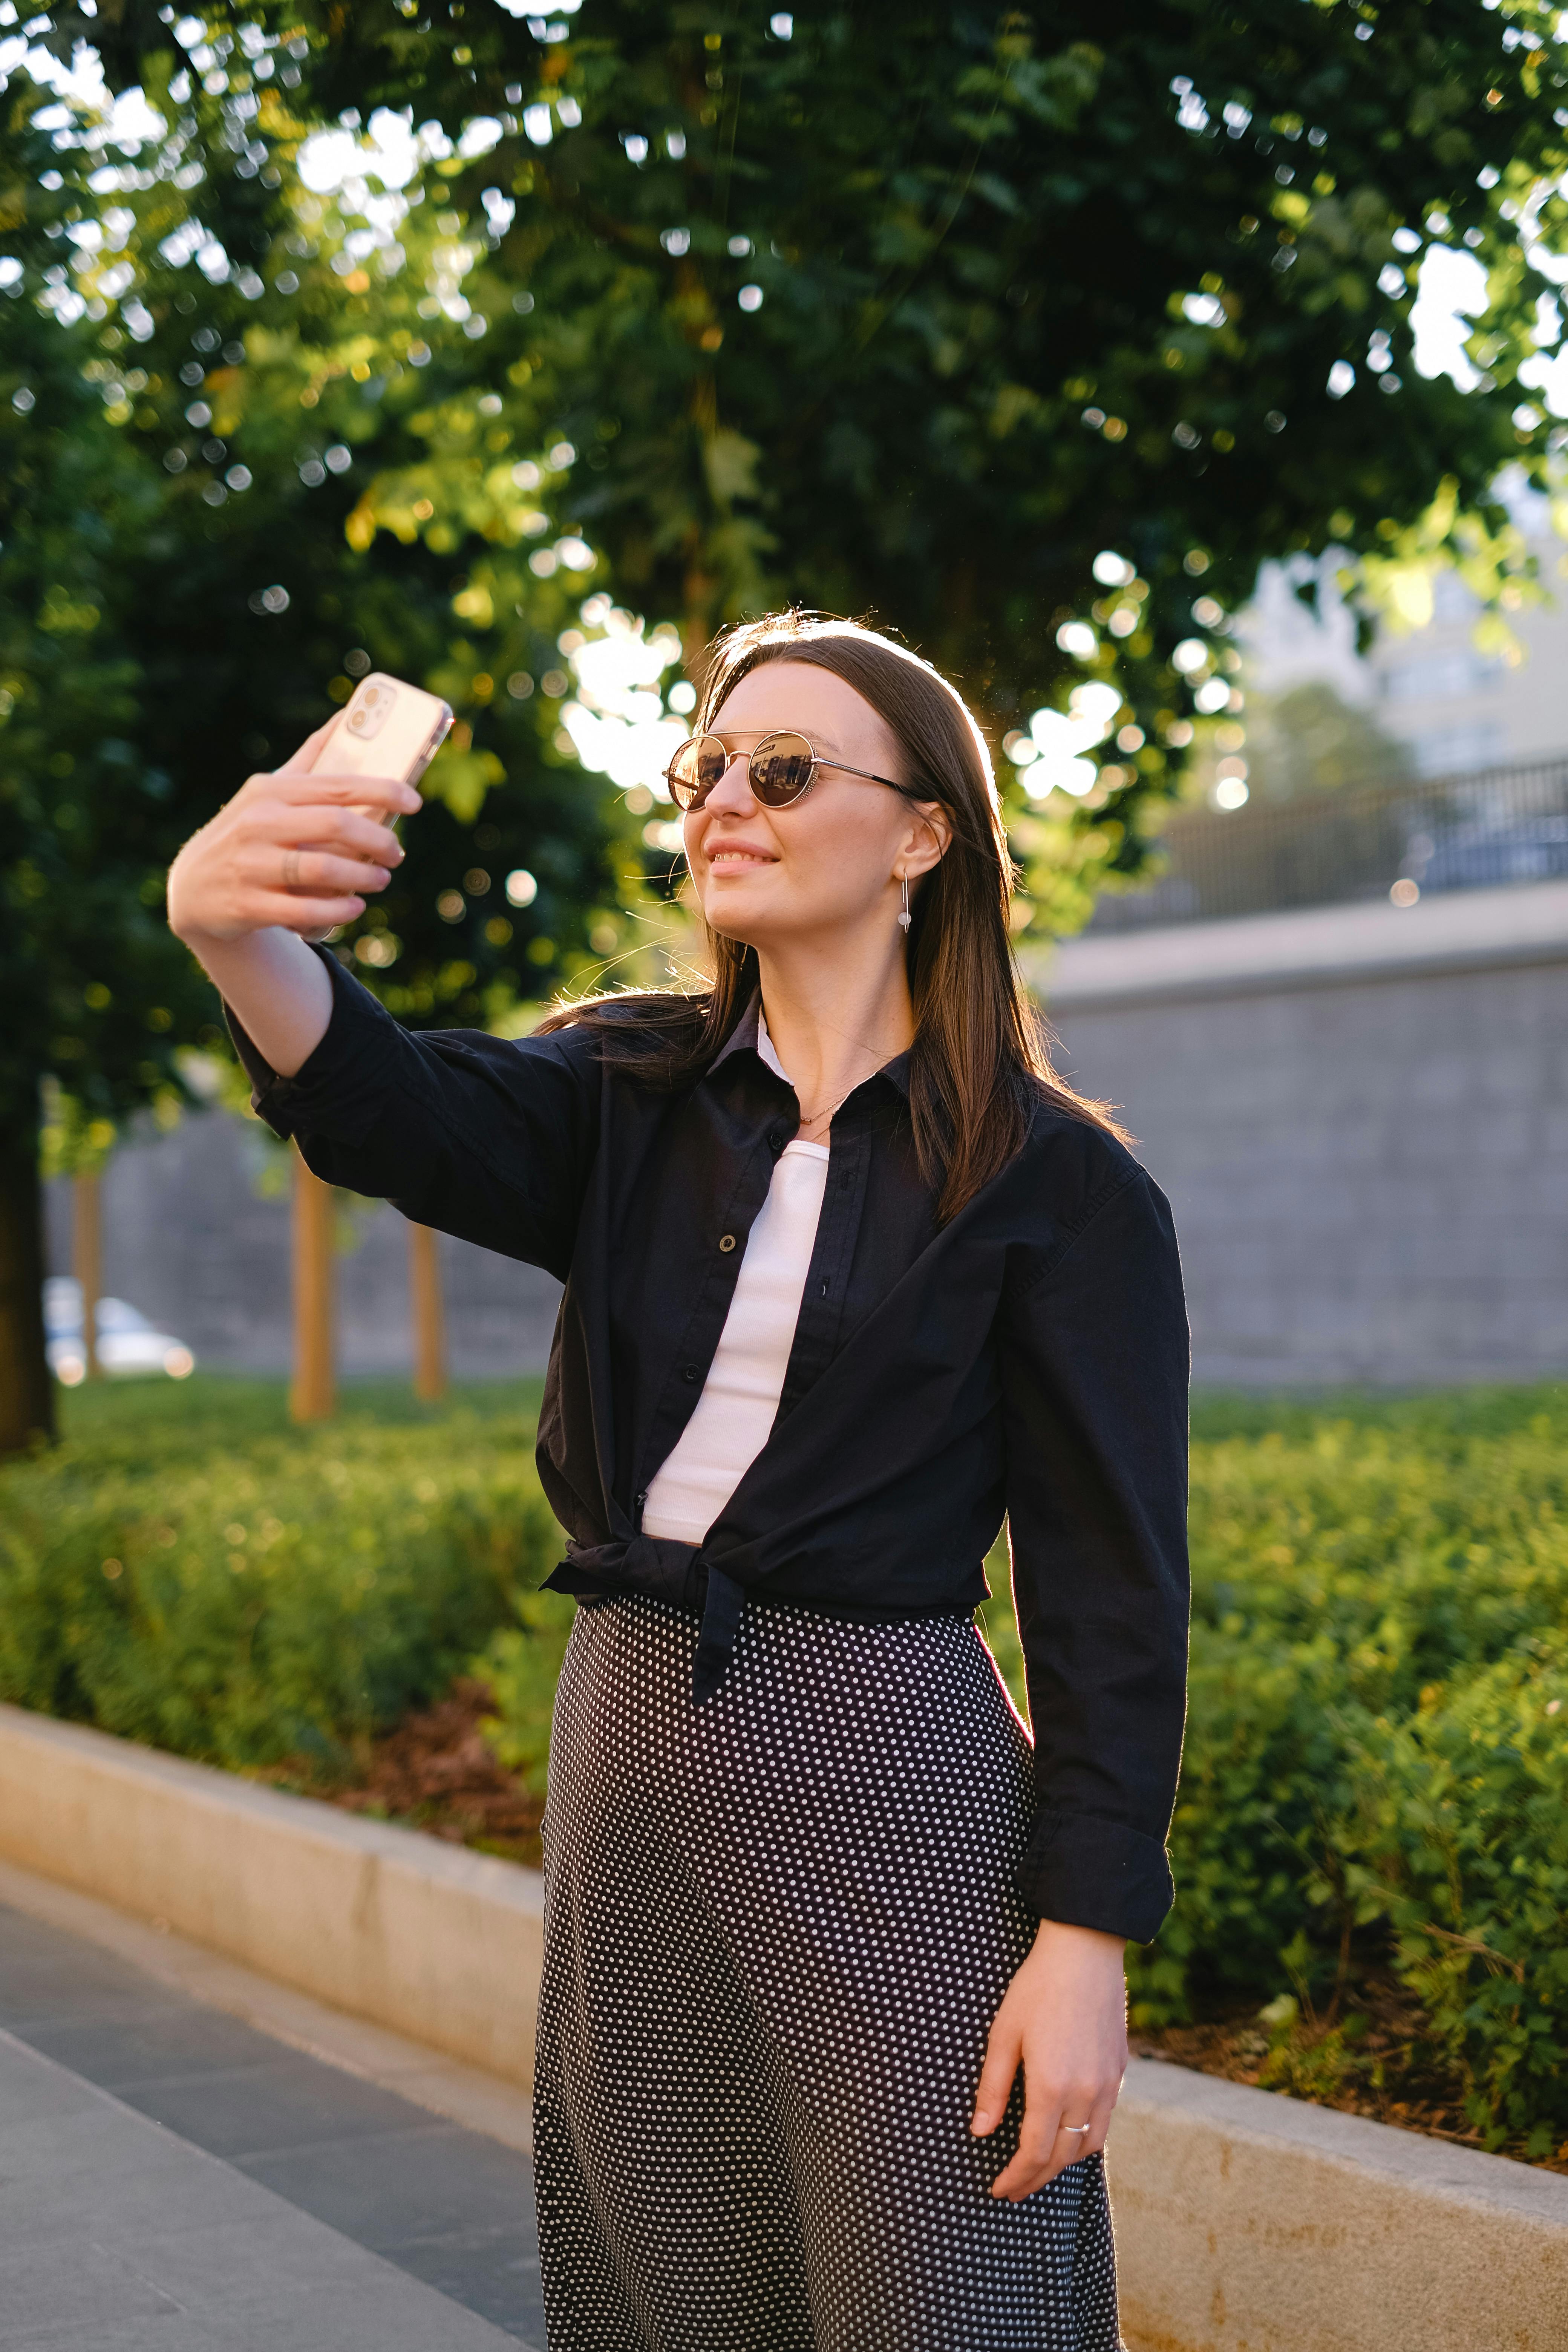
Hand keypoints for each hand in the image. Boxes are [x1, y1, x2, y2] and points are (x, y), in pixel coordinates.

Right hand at [167, 724, 422, 946]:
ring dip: (363, 876)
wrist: (193, 888)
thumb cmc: (247, 832)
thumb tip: (345, 716)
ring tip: (381, 879)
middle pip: (335, 824)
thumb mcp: (268, 792)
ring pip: (323, 869)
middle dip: (378, 840)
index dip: (383, 791)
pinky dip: (339, 909)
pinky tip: (355, 905)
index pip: (336, 785)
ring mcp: (250, 865)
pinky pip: (305, 909)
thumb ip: (308, 759)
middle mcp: (258, 823)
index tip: (415, 801)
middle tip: (396, 853)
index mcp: (270, 791)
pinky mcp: (248, 905)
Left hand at [970, 1919, 1127, 2200]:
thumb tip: (980, 2132)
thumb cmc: (1037, 1988)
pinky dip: (1084, 2139)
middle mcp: (1086, 2092)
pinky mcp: (1119, 2070)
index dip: (1016, 2178)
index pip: (1034, 2153)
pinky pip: (1103, 2121)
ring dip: (1062, 2163)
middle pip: (1062, 2157)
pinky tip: (1067, 2134)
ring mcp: (1108, 2083)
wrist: (1085, 1951)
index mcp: (1052, 2086)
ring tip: (1039, 2168)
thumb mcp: (1003, 2034)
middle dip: (1036, 2179)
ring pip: (1088, 2144)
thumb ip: (992, 2088)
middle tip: (1014, 2190)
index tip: (998, 2190)